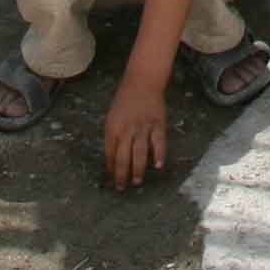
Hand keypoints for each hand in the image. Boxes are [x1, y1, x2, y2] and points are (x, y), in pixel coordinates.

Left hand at [101, 75, 171, 189]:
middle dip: (121, 174)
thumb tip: (113, 159)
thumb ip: (113, 137)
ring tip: (137, 182)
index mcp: (113, 127)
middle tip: (122, 188)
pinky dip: (159, 154)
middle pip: (123, 156)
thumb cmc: (125, 101)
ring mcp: (143, 127)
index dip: (110, 167)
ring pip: (139, 153)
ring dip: (138, 169)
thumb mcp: (112, 117)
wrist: (142, 82)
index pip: (110, 153)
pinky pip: (158, 142)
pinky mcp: (157, 124)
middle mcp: (127, 129)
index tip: (112, 179)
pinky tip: (158, 166)